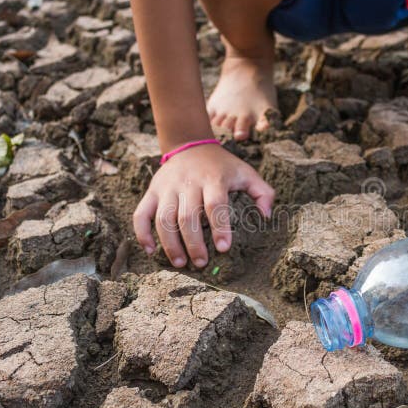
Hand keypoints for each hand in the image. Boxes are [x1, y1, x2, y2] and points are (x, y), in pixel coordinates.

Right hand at [133, 144, 273, 267]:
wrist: (190, 143)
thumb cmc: (222, 166)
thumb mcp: (245, 172)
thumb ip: (262, 192)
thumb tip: (266, 215)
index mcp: (213, 179)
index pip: (215, 204)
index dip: (219, 227)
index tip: (224, 248)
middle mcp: (188, 182)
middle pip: (187, 216)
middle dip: (194, 243)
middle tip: (201, 263)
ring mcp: (167, 187)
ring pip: (163, 218)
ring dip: (170, 243)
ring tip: (180, 262)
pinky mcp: (151, 191)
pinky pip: (141, 214)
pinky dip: (142, 233)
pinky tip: (151, 250)